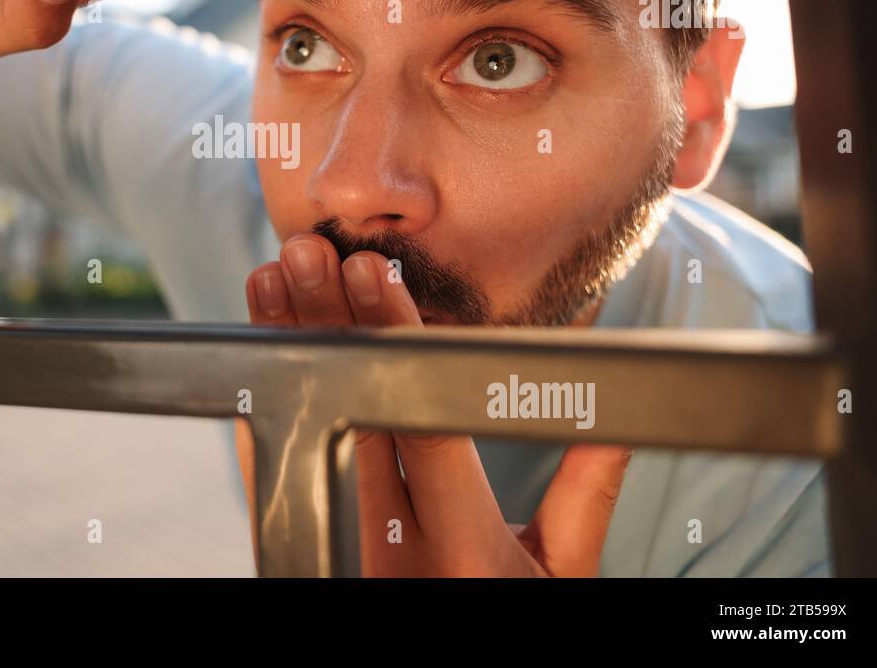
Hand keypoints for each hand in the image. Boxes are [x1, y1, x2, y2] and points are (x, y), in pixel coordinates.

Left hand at [241, 232, 632, 576]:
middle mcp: (393, 557)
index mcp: (467, 553)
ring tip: (271, 282)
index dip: (397, 342)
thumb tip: (615, 415)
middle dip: (328, 327)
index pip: (427, 425)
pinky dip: (269, 408)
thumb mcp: (560, 580)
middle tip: (307, 252)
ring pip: (306, 437)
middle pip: (353, 417)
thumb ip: (584, 498)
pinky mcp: (313, 559)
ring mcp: (343, 560)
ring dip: (288, 354)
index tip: (376, 274)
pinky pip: (277, 482)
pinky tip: (261, 351)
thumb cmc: (512, 623)